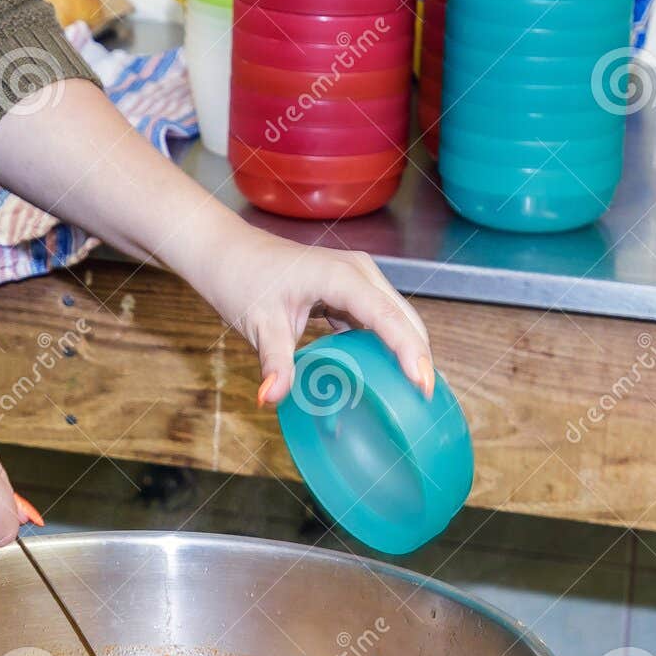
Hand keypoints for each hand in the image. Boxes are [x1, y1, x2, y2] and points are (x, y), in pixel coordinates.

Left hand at [186, 228, 434, 406]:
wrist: (230, 254)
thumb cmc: (244, 279)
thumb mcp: (259, 324)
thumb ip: (274, 361)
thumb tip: (272, 398)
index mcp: (340, 275)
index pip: (386, 315)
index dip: (408, 349)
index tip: (422, 383)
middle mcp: (358, 272)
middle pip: (403, 316)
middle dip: (419, 355)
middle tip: (425, 401)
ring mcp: (357, 279)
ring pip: (396, 318)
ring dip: (408, 351)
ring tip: (416, 393)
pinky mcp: (351, 291)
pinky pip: (379, 320)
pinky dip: (388, 346)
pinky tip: (389, 374)